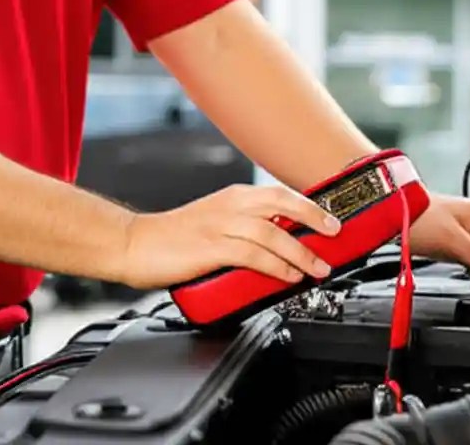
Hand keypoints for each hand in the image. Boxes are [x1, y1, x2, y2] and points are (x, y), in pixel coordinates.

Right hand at [117, 184, 341, 289]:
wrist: (134, 244)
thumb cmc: (171, 239)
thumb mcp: (214, 224)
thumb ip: (244, 231)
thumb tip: (279, 248)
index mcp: (232, 197)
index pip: (279, 194)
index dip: (309, 205)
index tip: (331, 218)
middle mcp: (230, 206)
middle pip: (282, 204)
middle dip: (313, 218)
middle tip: (335, 233)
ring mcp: (220, 226)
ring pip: (272, 233)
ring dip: (300, 251)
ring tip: (317, 268)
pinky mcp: (211, 248)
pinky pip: (253, 255)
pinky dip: (276, 265)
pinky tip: (288, 275)